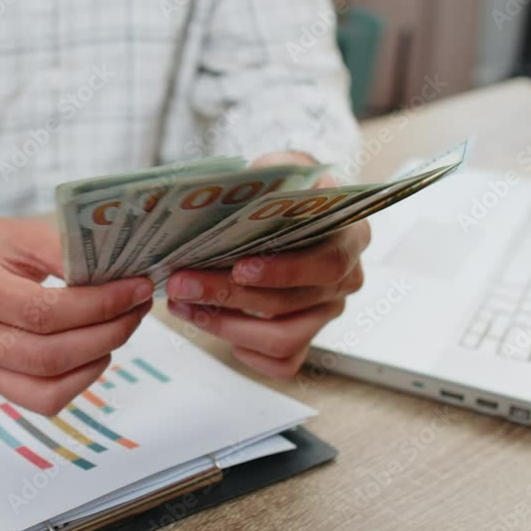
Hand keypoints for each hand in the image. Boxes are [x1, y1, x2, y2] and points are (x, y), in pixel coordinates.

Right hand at [0, 210, 153, 414]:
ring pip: (43, 388)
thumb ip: (64, 252)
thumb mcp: (19, 232)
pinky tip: (95, 352)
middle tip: (137, 309)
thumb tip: (119, 278)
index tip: (135, 289)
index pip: (40, 311)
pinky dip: (77, 382)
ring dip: (95, 362)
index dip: (97, 306)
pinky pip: (38, 400)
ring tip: (120, 328)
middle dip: (105, 334)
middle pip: (45, 355)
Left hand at [165, 151, 369, 378]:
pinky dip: (243, 350)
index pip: (326, 263)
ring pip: (282, 338)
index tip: (238, 268)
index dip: (283, 271)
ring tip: (182, 304)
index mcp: (349, 236)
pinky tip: (208, 322)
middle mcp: (345, 280)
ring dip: (225, 325)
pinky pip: (282, 363)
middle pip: (291, 303)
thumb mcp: (281, 168)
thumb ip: (272, 174)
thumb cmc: (283, 191)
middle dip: (228, 295)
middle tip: (181, 283)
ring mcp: (326, 312)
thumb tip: (245, 185)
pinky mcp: (307, 337)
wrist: (284, 208)